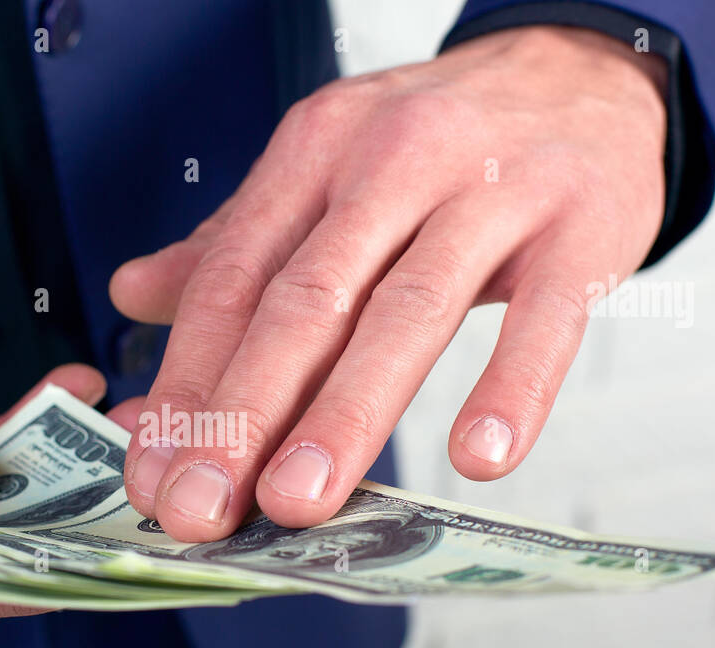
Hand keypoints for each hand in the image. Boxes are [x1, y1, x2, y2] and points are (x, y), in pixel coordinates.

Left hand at [111, 25, 667, 540]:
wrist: (583, 72)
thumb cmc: (441, 141)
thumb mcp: (325, 167)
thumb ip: (234, 242)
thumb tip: (131, 297)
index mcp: (313, 153)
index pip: (232, 279)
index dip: (186, 384)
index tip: (153, 474)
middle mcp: (391, 163)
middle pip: (304, 303)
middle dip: (242, 416)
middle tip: (200, 509)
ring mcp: (490, 192)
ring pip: (406, 312)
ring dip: (346, 416)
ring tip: (298, 503)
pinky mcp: (579, 229)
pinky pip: (545, 318)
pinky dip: (512, 389)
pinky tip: (479, 457)